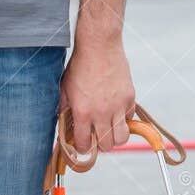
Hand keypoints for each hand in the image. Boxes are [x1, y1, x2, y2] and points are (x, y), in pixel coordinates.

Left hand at [59, 33, 134, 154]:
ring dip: (115, 138)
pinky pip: (129, 119)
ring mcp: (118, 106)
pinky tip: (116, 111)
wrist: (99, 46)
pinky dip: (124, 119)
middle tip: (97, 137)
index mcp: (83, 112)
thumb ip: (65, 109)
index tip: (84, 145)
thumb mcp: (65, 89)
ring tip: (109, 129)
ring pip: (122, 138)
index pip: (85, 144)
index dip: (83, 148)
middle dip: (101, 145)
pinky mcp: (129, 97)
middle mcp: (101, 112)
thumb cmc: (79, 66)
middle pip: (107, 146)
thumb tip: (64, 126)